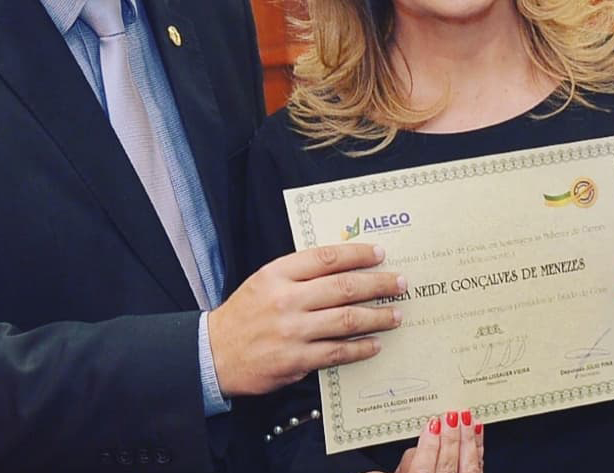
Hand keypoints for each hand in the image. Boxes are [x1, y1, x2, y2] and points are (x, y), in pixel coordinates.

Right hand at [208, 243, 405, 396]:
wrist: (214, 353)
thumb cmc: (244, 314)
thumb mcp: (265, 281)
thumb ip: (299, 273)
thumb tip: (344, 267)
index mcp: (278, 273)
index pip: (326, 257)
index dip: (358, 253)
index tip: (380, 254)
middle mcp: (286, 299)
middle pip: (344, 287)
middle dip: (378, 284)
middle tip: (399, 283)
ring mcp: (292, 331)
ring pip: (346, 320)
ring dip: (377, 316)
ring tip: (395, 314)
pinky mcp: (295, 360)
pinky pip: (337, 351)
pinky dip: (361, 347)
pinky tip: (375, 343)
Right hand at [385, 411, 482, 472]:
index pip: (423, 469)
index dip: (428, 446)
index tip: (431, 424)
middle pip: (446, 465)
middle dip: (449, 438)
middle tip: (450, 416)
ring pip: (467, 466)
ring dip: (467, 440)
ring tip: (466, 419)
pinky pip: (477, 468)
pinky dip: (478, 450)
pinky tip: (477, 434)